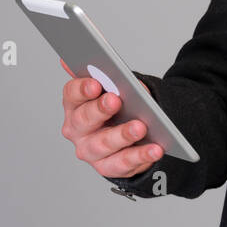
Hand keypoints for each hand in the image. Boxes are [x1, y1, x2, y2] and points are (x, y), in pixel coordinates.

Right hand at [59, 60, 163, 179]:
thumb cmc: (120, 106)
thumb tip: (75, 59)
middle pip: (83, 120)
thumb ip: (100, 73)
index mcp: (74, 105)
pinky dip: (140, 156)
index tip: (95, 83)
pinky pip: (123, 163)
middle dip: (99, 109)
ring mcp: (90, 150)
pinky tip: (155, 148)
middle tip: (116, 100)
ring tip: (140, 127)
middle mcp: (76, 129)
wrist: (132, 134)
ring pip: (102, 144)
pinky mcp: (107, 167)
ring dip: (122, 135)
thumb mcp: (114, 86)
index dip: (82, 89)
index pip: (71, 95)